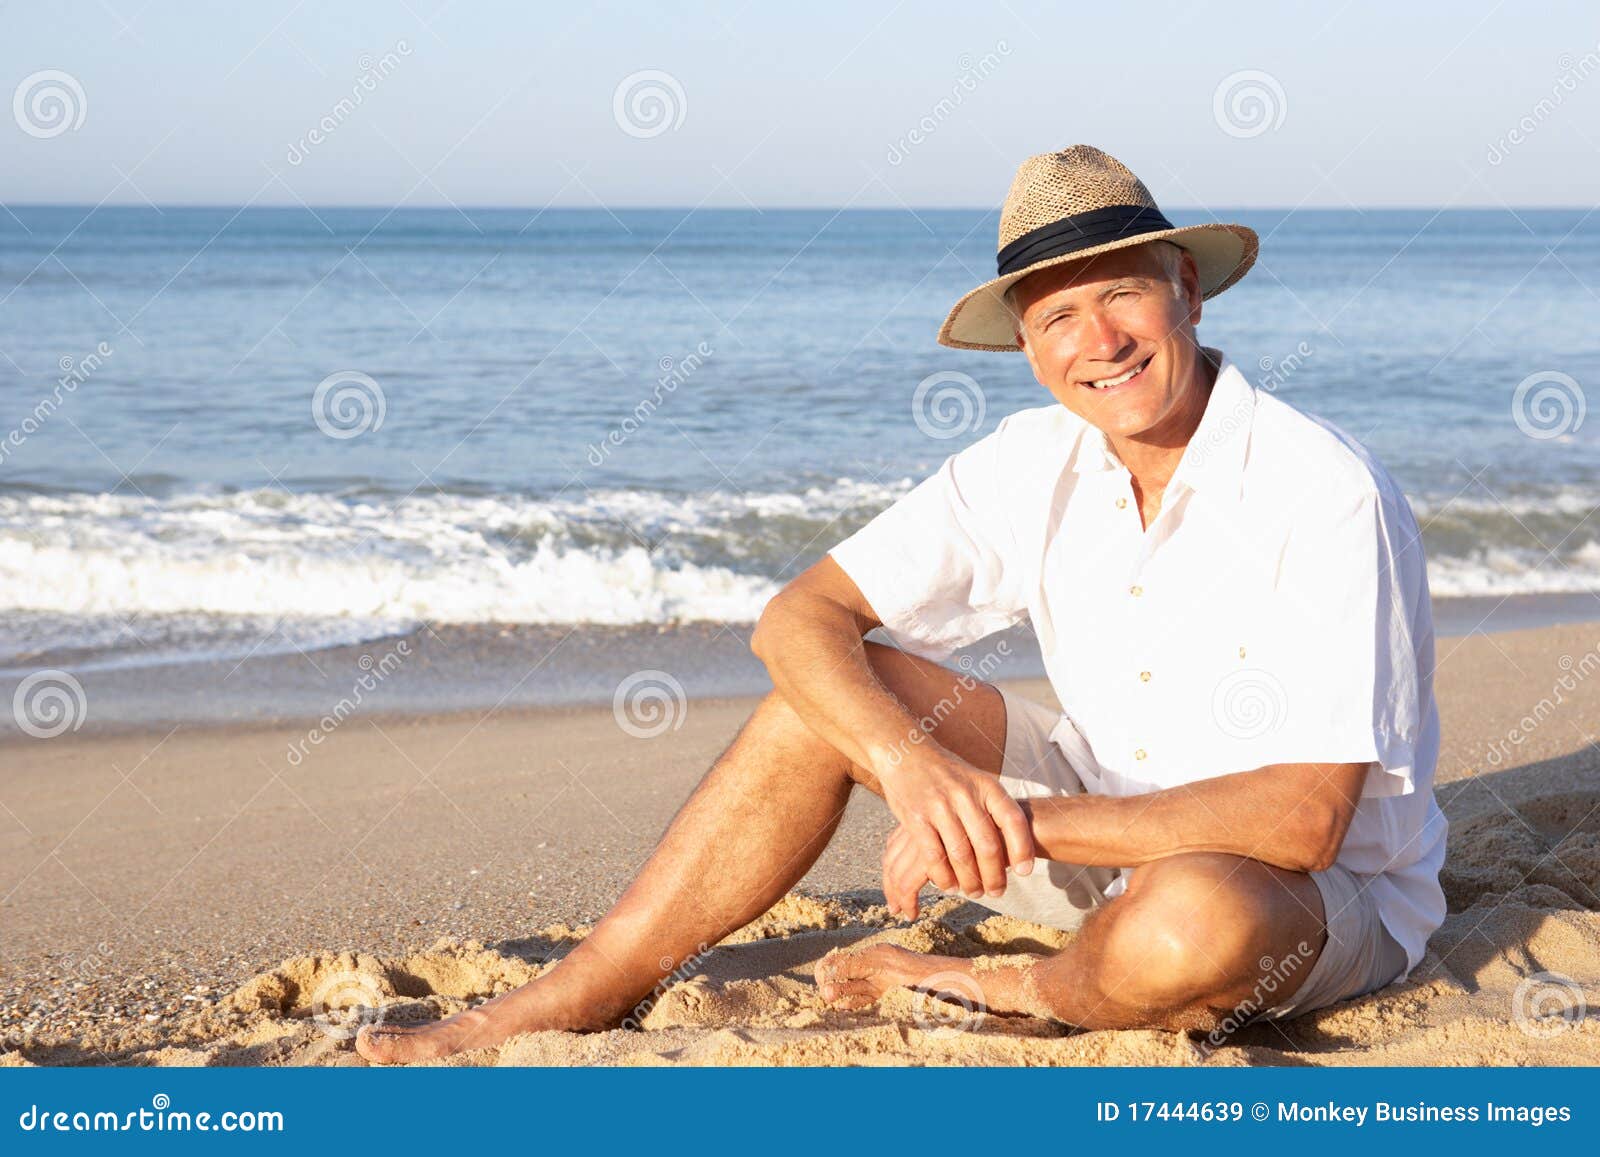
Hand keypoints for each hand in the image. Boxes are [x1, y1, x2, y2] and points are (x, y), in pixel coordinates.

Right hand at [877, 749, 1033, 900]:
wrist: (905, 752)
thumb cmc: (946, 773)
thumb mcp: (976, 780)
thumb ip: (993, 807)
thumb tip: (1015, 846)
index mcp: (985, 786)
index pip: (1012, 820)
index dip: (1022, 848)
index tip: (1024, 871)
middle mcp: (965, 794)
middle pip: (988, 845)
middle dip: (994, 876)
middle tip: (996, 891)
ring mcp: (939, 805)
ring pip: (961, 856)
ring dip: (969, 881)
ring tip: (973, 891)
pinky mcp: (916, 817)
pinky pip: (934, 857)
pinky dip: (943, 876)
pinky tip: (948, 884)